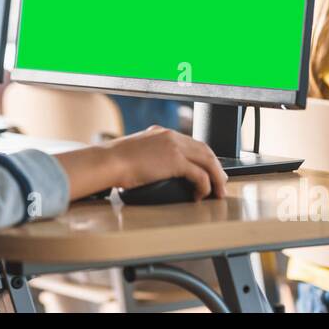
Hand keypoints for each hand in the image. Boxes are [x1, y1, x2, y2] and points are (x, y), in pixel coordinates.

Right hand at [102, 126, 227, 199]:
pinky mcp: (175, 160)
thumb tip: (152, 170)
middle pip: (205, 150)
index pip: (191, 143)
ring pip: (208, 160)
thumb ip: (148, 156)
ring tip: (217, 192)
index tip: (208, 169)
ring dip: (216, 177)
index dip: (203, 157)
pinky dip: (205, 186)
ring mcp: (174, 146)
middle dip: (216, 167)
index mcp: (162, 133)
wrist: (108, 161)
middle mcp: (171, 136)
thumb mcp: (135, 153)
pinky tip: (200, 195)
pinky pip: (200, 174)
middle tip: (220, 182)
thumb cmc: (114, 161)